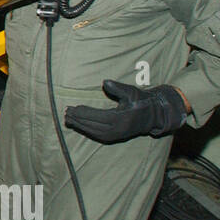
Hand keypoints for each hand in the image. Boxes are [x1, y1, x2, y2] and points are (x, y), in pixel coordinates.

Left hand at [64, 80, 188, 143]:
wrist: (153, 115)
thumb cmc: (141, 101)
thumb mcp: (132, 92)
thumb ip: (118, 88)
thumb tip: (105, 82)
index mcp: (122, 118)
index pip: (98, 117)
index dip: (84, 113)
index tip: (72, 108)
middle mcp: (118, 130)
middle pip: (94, 126)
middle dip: (79, 120)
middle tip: (66, 113)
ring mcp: (117, 135)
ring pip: (94, 132)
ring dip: (80, 126)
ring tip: (68, 119)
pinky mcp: (115, 137)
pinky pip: (98, 135)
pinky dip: (87, 130)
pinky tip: (78, 125)